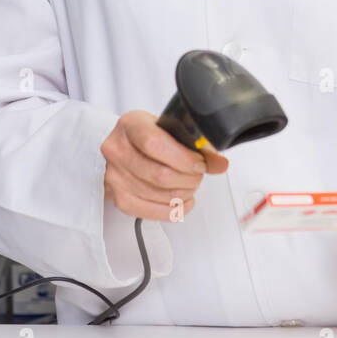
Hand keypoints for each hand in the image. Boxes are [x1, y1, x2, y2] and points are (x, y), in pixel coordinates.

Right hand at [101, 111, 228, 221]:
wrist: (117, 146)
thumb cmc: (143, 135)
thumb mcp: (167, 128)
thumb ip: (194, 144)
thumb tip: (221, 164)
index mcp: (131, 125)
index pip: (155, 144)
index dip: (183, 158)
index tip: (199, 162)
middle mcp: (118, 151)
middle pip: (160, 174)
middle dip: (190, 178)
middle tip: (198, 174)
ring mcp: (115, 176)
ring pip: (159, 194)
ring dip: (184, 193)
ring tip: (191, 185)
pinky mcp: (119, 198)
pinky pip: (151, 211)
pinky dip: (174, 210)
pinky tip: (183, 201)